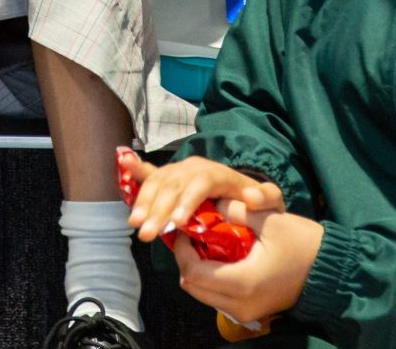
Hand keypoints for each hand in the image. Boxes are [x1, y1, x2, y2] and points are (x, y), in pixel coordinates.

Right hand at [125, 154, 282, 243]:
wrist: (249, 194)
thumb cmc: (258, 203)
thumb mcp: (272, 201)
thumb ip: (267, 197)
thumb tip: (251, 196)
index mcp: (219, 174)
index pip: (200, 183)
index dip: (187, 201)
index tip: (177, 223)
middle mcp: (196, 168)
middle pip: (173, 185)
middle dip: (157, 209)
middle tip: (147, 233)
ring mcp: (181, 171)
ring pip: (158, 183)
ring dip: (144, 202)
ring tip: (135, 223)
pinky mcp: (171, 177)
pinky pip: (152, 173)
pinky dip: (137, 169)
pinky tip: (124, 162)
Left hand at [172, 203, 324, 325]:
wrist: (330, 270)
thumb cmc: (304, 243)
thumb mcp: (270, 219)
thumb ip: (236, 209)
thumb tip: (211, 203)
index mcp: (243, 283)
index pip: (192, 273)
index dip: (182, 250)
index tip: (185, 228)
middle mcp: (240, 304)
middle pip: (193, 287)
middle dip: (187, 260)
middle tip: (192, 235)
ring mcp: (246, 312)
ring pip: (203, 294)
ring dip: (198, 270)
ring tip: (205, 243)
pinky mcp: (251, 312)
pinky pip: (218, 297)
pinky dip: (212, 278)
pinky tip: (220, 257)